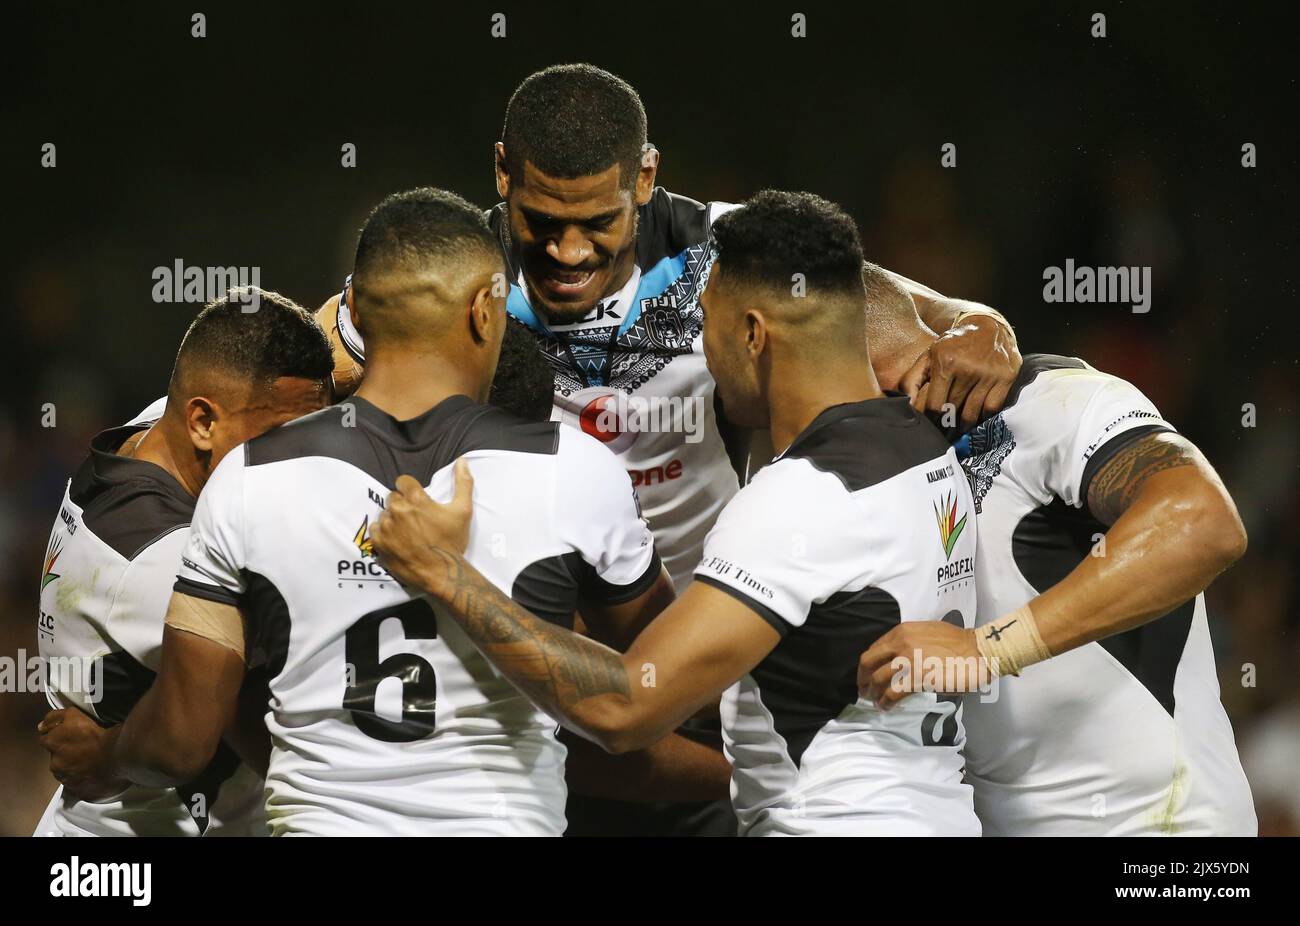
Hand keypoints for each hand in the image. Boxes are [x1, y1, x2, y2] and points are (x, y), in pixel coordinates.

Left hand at [37, 708, 128, 800]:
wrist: (120, 754)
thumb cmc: (100, 734)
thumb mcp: (74, 714)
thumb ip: (54, 718)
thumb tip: (43, 725)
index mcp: (53, 744)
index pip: (46, 739)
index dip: (59, 736)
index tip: (70, 735)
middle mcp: (56, 763)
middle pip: (56, 757)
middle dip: (66, 753)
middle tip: (84, 747)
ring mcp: (67, 779)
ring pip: (66, 772)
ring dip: (75, 766)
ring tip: (92, 759)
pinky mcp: (79, 791)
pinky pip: (78, 785)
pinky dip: (84, 779)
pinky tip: (95, 771)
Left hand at [370, 462, 473, 596]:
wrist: (442, 573)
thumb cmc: (452, 541)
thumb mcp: (463, 510)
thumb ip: (463, 483)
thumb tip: (462, 460)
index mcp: (416, 499)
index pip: (403, 481)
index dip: (410, 489)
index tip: (417, 500)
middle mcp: (398, 510)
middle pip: (392, 497)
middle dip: (402, 504)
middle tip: (414, 518)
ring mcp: (386, 527)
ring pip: (384, 514)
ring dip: (393, 519)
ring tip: (406, 531)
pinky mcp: (379, 543)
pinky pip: (375, 530)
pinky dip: (383, 533)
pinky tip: (396, 540)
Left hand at [857, 622, 989, 710]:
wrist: (979, 651)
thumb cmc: (959, 643)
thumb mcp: (927, 632)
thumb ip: (910, 641)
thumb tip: (899, 656)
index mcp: (902, 631)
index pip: (875, 648)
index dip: (868, 664)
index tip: (867, 674)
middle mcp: (900, 643)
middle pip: (869, 662)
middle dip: (863, 678)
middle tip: (864, 690)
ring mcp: (907, 661)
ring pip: (878, 679)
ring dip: (873, 693)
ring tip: (875, 702)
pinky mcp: (917, 678)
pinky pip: (893, 693)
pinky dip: (886, 702)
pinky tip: (886, 707)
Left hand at [901, 315, 1021, 430]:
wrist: (987, 327)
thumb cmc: (953, 346)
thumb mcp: (928, 356)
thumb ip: (911, 380)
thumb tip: (903, 405)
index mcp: (945, 363)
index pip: (935, 405)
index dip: (930, 421)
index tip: (928, 429)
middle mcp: (968, 369)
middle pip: (953, 411)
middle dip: (945, 425)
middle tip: (941, 434)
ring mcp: (988, 374)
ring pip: (972, 414)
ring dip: (962, 426)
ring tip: (956, 431)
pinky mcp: (1006, 377)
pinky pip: (991, 409)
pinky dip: (982, 417)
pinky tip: (975, 419)